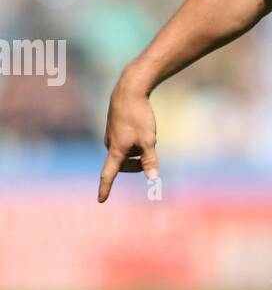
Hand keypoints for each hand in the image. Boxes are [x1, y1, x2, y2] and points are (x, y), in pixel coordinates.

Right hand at [98, 75, 159, 202]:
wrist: (129, 89)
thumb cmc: (138, 115)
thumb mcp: (148, 140)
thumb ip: (150, 160)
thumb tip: (152, 178)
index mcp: (116, 150)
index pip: (108, 174)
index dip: (105, 188)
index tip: (101, 200)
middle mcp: (110, 143)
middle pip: (122, 165)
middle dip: (136, 166)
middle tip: (149, 158)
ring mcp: (112, 134)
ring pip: (126, 152)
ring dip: (137, 151)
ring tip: (147, 137)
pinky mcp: (115, 126)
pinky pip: (126, 141)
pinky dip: (135, 141)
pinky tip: (142, 126)